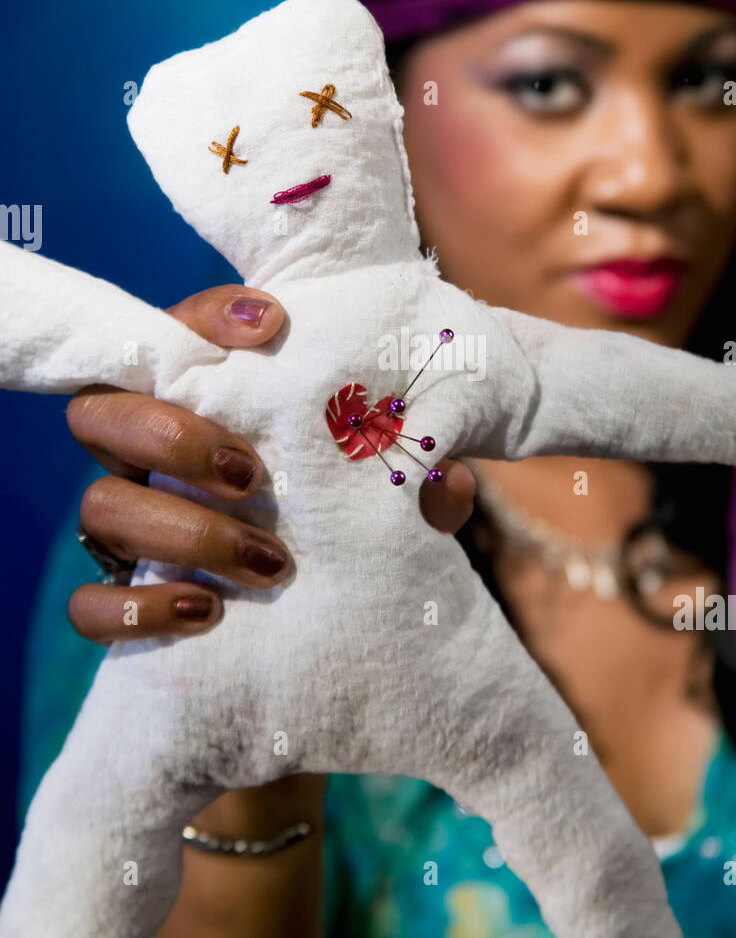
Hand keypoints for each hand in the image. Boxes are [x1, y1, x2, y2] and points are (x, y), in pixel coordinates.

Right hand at [68, 285, 476, 642]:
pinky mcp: (117, 603)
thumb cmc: (348, 520)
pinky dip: (135, 610)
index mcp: (204, 401)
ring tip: (270, 562)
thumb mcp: (391, 493)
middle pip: (100, 410)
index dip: (204, 316)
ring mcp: (128, 526)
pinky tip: (206, 612)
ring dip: (184, 530)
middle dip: (171, 435)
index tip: (272, 323)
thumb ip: (420, 478)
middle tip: (253, 472)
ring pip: (100, 506)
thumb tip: (445, 478)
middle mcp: (148, 454)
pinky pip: (87, 608)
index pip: (175, 332)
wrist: (321, 621)